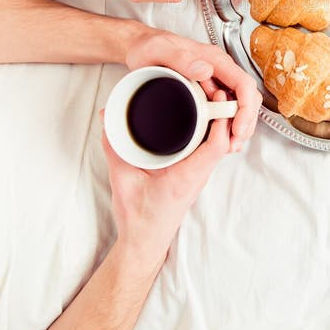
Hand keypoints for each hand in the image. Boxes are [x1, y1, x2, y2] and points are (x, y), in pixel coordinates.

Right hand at [101, 89, 230, 268]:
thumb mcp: (122, 179)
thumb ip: (115, 148)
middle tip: (211, 88)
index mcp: (187, 176)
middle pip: (222, 139)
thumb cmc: (139, 216)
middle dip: (222, 113)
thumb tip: (108, 118)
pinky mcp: (194, 172)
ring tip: (208, 96)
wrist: (145, 241)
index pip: (215, 146)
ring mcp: (198, 174)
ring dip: (218, 121)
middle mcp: (198, 174)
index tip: (216, 99)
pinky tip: (201, 115)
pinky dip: (210, 130)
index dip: (220, 121)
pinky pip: (209, 148)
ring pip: (218, 143)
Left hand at [125, 32, 261, 150]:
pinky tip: (222, 136)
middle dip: (246, 122)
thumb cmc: (149, 48)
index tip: (237, 129)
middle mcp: (218, 69)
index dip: (246, 109)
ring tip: (230, 145)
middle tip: (233, 143)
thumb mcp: (159, 51)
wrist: (142, 47)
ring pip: (241, 103)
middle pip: (247, 97)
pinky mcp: (209, 89)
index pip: (243, 84)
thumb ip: (181, 59)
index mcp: (213, 59)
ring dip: (240, 125)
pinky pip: (228, 106)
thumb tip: (206, 70)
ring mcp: (215, 79)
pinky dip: (229, 123)